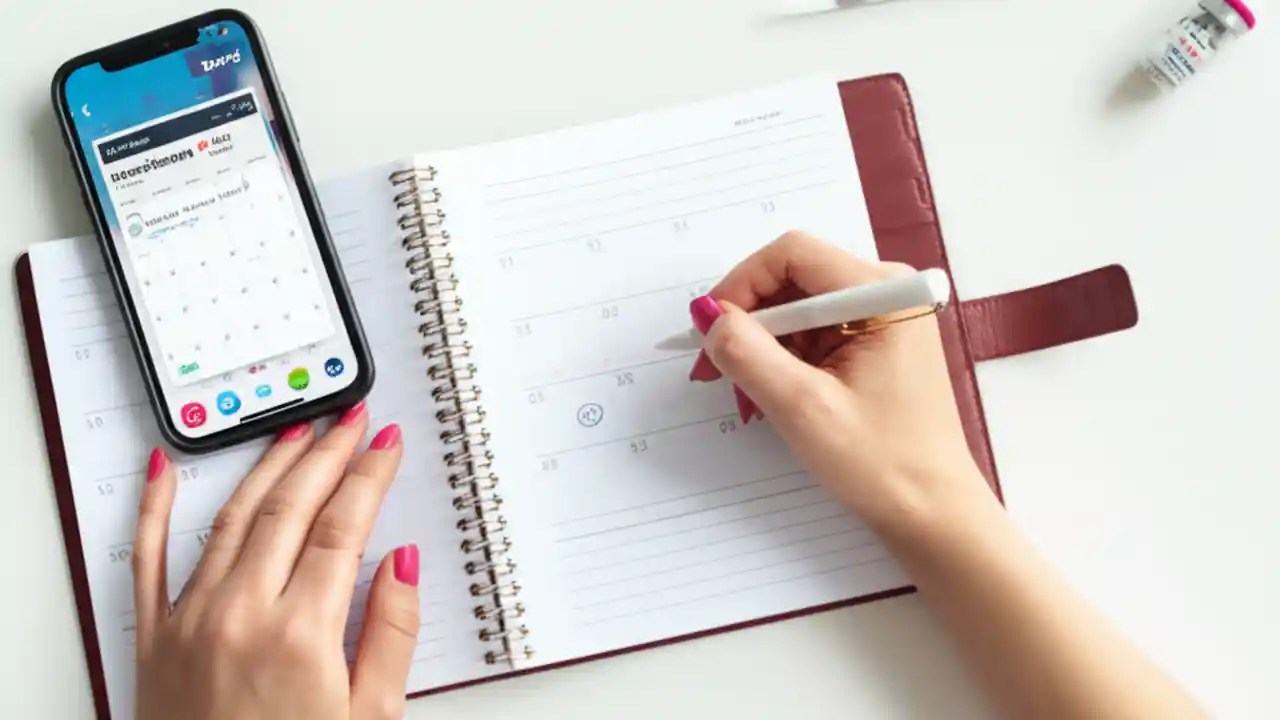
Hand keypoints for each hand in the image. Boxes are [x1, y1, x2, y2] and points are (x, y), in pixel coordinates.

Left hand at [133, 403, 418, 719]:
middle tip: (351, 417)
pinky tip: (161, 471)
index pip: (345, 526)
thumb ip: (391, 634)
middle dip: (328, 453)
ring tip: (297, 432)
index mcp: (301, 633)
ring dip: (269, 467)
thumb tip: (402, 563)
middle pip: (291, 508)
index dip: (370, 475)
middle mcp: (240, 614)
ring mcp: (191, 621)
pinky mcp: (153, 638)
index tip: (386, 444)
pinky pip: (146, 559)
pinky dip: (153, 509)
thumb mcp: (370, 718)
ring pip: (231, 519)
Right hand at [688, 231, 987, 534]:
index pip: (791, 254)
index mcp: (880, 293)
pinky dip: (785, 359)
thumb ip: (747, 353)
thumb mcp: (801, 407)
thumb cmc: (881, 463)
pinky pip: (815, 332)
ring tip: (750, 395)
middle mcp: (886, 292)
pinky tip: (776, 395)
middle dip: (749, 320)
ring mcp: (882, 317)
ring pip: (798, 307)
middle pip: (793, 278)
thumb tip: (706, 315)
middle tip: (716, 369)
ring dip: (764, 344)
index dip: (741, 285)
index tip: (711, 331)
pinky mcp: (875, 343)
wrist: (932, 512)